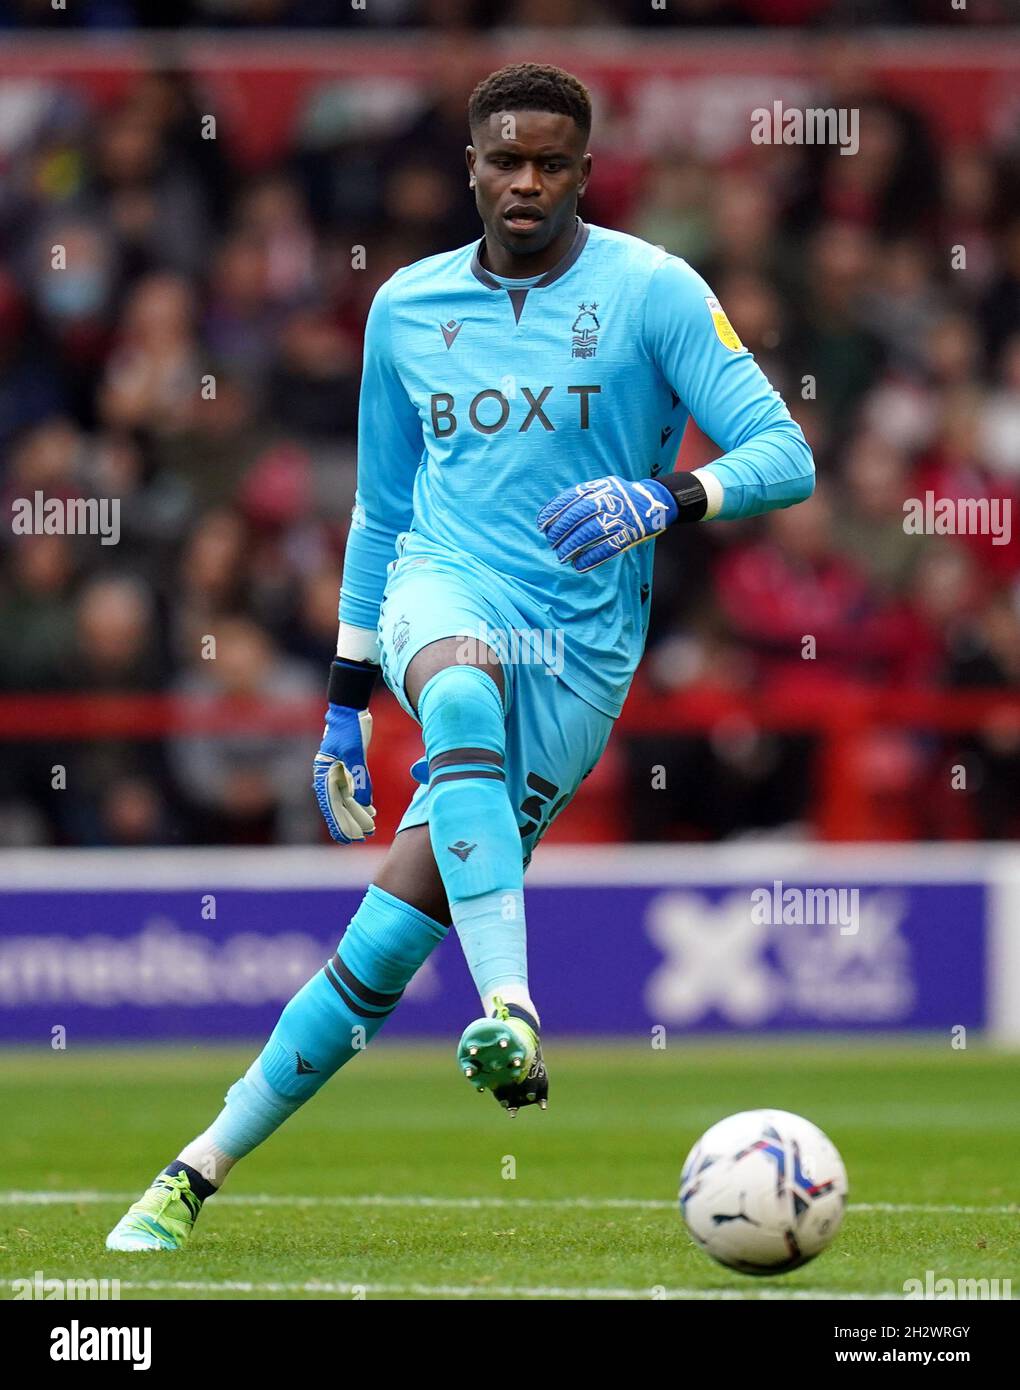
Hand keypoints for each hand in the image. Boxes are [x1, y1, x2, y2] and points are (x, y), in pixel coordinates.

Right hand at [313, 703, 376, 842]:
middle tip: (362, 838)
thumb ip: (360, 776)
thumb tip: (365, 802)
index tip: (345, 839)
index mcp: (324, 774)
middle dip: (350, 823)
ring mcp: (337, 773)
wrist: (349, 711)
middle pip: (339, 806)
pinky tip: (371, 810)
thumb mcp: (355, 751)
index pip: (331, 806)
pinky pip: (353, 789)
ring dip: (356, 814)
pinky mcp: (347, 768)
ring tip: (368, 829)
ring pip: (346, 800)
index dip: (339, 824)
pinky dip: (361, 800)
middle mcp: (328, 777)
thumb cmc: (349, 729)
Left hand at [537, 475, 676, 571]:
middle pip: (577, 517)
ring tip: (562, 556)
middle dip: (561, 532)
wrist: (655, 501)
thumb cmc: (621, 496)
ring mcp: (619, 518)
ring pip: (589, 533)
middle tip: (552, 543)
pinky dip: (590, 558)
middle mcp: (609, 500)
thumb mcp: (603, 487)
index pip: (570, 499)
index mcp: (599, 487)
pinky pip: (607, 548)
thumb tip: (554, 515)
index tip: (542, 526)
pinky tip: (579, 565)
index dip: (554, 513)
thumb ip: (582, 497)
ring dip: (572, 547)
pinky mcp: (629, 534)